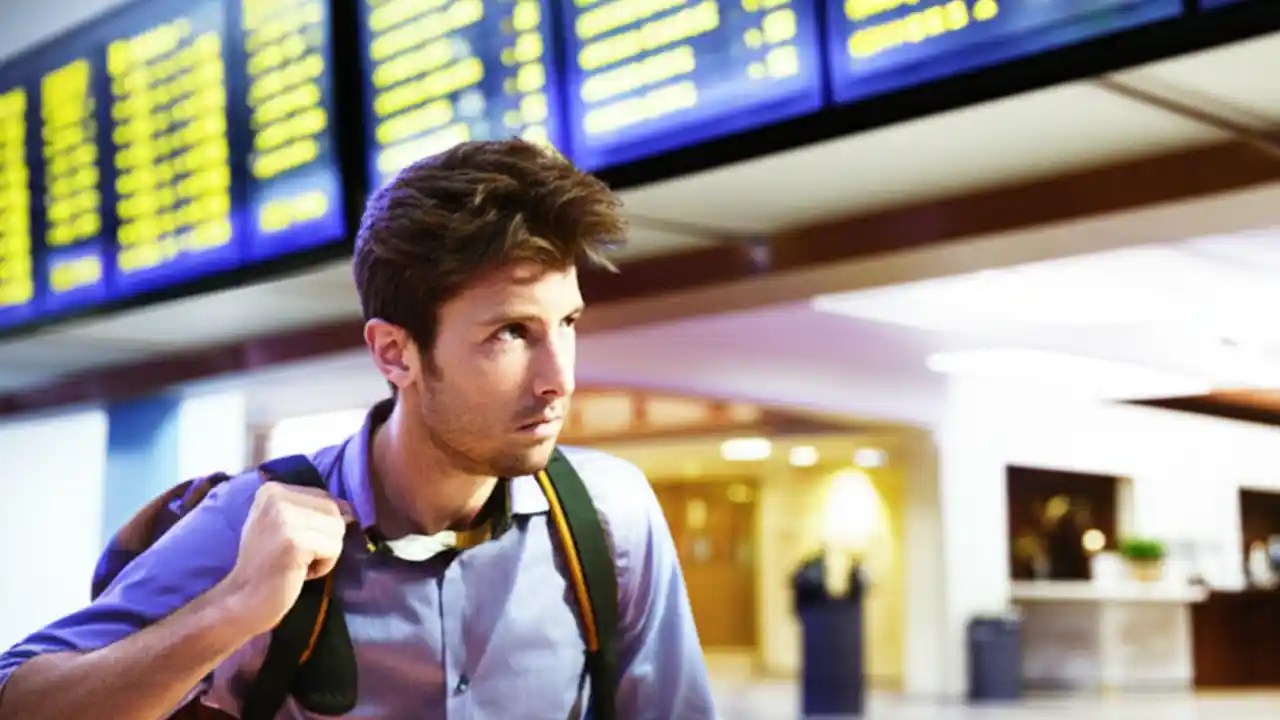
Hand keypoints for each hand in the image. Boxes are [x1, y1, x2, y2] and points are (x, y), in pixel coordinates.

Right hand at [216, 483, 351, 636]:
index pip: (324, 498)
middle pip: (334, 511)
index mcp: (272, 489)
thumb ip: (311, 511)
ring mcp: (284, 517)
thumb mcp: (283, 526)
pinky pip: (334, 548)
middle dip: (325, 539)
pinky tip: (299, 572)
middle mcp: (276, 496)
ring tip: (297, 564)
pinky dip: (324, 566)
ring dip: (325, 553)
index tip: (295, 545)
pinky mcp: (295, 541)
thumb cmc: (267, 566)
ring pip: (338, 529)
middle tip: (296, 557)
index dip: (322, 526)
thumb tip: (350, 510)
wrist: (242, 602)